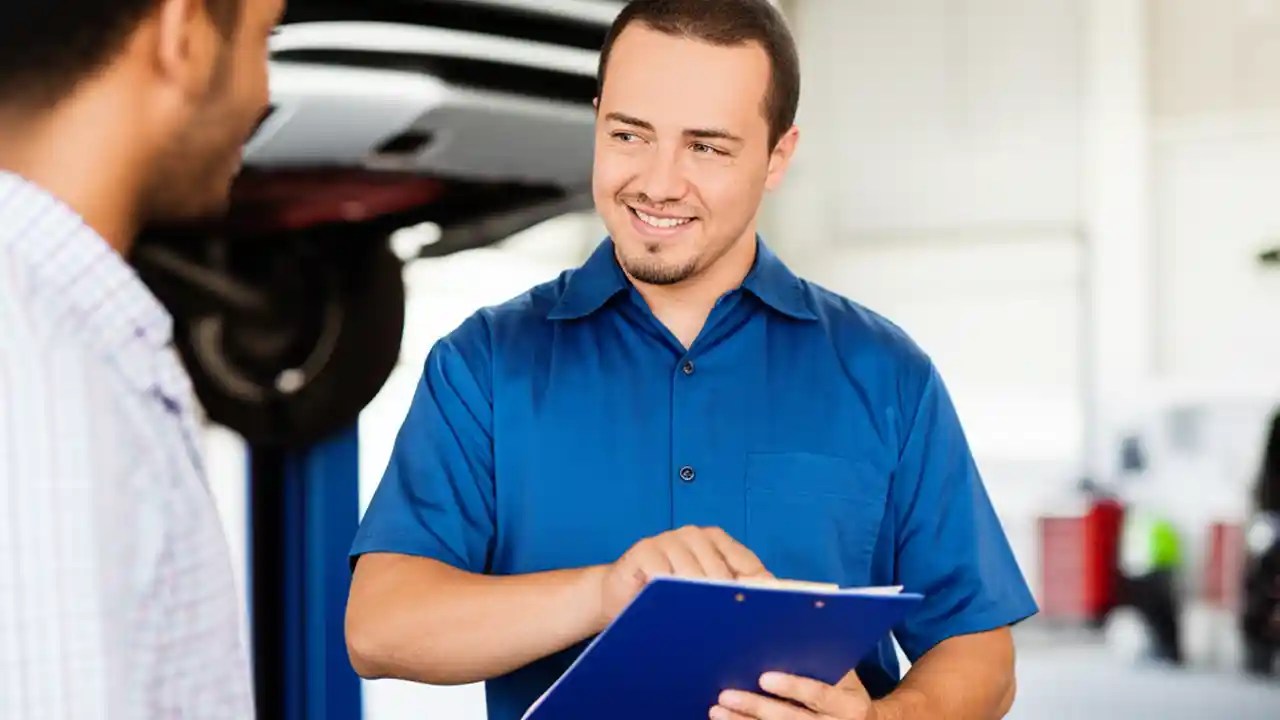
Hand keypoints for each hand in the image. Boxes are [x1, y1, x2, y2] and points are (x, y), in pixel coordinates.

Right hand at [596, 525, 770, 625]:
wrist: (619, 592)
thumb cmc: (668, 593)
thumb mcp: (704, 590)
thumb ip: (734, 588)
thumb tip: (771, 595)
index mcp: (716, 539)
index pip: (747, 564)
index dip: (757, 590)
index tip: (766, 612)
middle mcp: (695, 534)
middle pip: (721, 573)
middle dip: (725, 602)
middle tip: (727, 627)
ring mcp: (669, 540)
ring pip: (694, 576)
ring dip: (696, 602)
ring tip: (698, 622)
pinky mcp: (645, 550)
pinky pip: (663, 575)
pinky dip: (669, 595)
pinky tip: (670, 609)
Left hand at [712, 669, 875, 719]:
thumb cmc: (843, 688)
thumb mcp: (843, 673)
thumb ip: (819, 655)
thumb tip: (783, 620)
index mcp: (849, 704)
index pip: (819, 695)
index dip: (792, 687)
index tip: (763, 678)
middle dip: (756, 707)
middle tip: (726, 695)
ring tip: (717, 710)